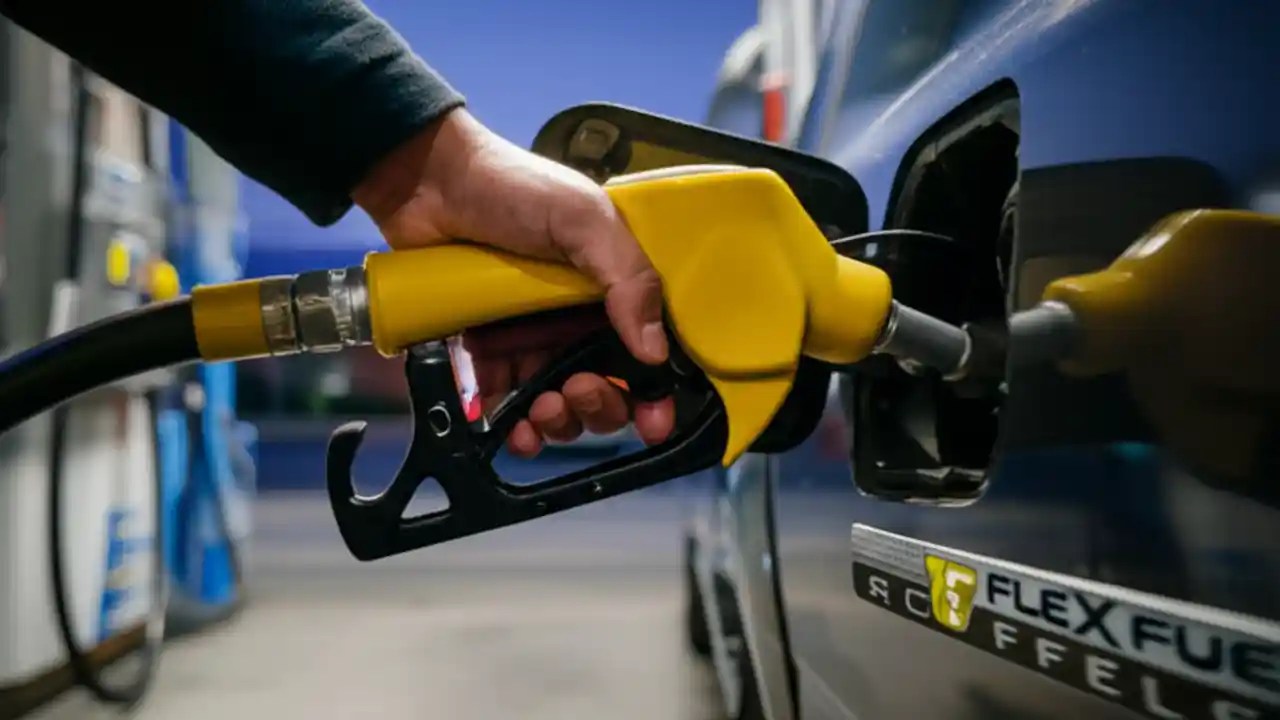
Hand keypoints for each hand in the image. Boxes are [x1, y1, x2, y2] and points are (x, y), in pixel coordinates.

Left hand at [352, 108, 675, 456]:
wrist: (428, 181)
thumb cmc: (515, 192)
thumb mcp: (586, 221)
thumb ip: (628, 280)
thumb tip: (655, 354)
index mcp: (612, 290)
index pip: (647, 353)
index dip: (655, 393)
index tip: (654, 424)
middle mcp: (577, 320)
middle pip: (606, 389)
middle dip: (600, 406)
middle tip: (578, 391)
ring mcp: (532, 339)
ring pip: (560, 405)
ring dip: (560, 422)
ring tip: (543, 407)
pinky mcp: (488, 351)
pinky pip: (509, 404)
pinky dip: (517, 427)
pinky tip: (517, 431)